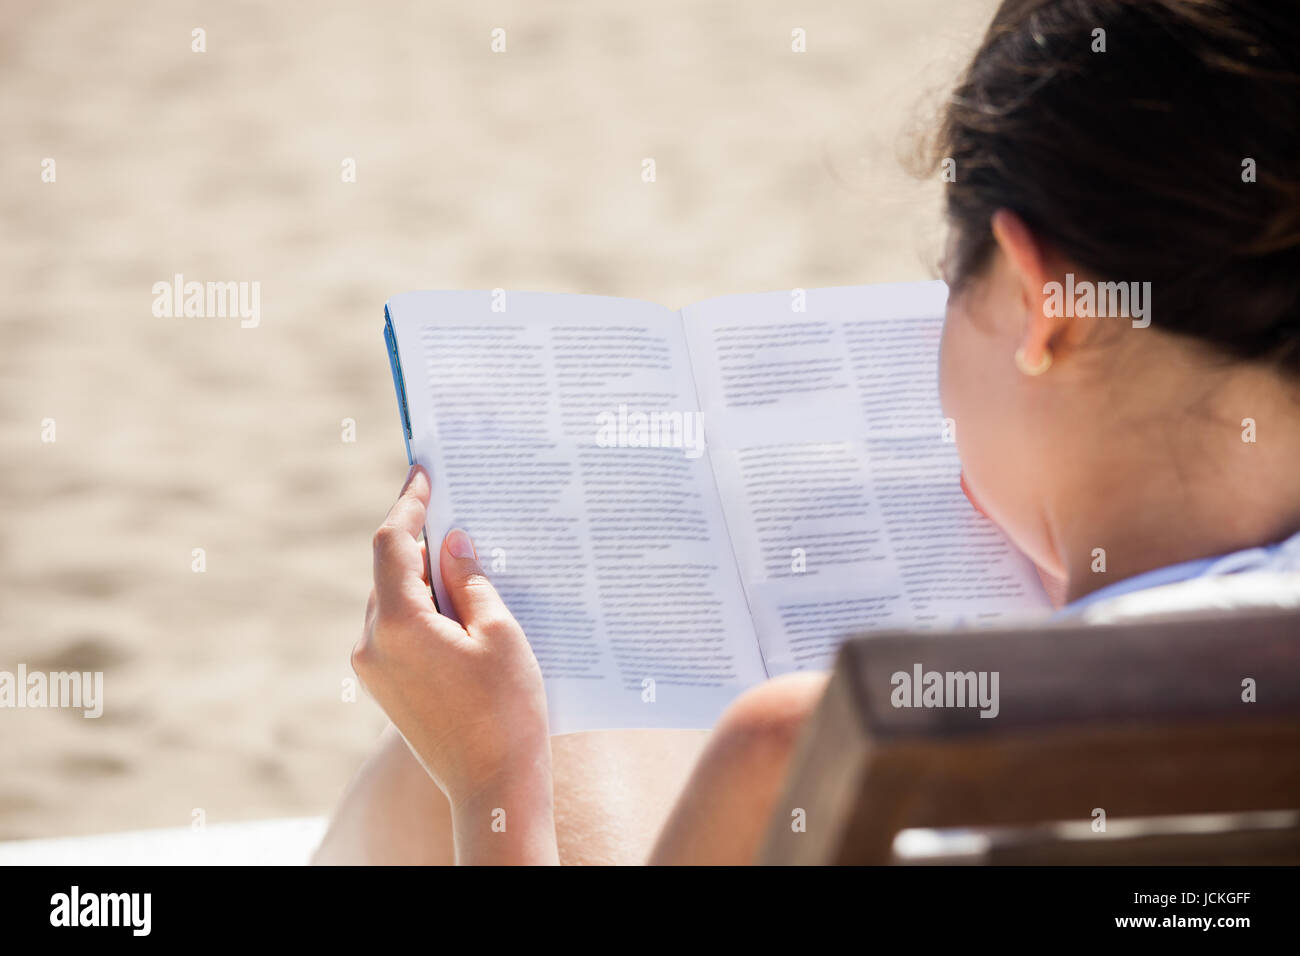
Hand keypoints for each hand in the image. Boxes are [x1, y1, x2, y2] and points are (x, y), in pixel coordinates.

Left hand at [352, 466, 556, 862]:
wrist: (493, 787)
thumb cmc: (506, 711)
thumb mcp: (500, 633)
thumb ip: (471, 580)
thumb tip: (454, 541)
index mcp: (398, 624)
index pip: (392, 543)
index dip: (408, 503)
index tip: (423, 472)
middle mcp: (372, 644)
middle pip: (389, 571)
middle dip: (422, 539)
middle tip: (459, 507)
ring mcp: (375, 670)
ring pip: (393, 601)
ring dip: (425, 576)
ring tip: (469, 557)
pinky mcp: (387, 688)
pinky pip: (399, 630)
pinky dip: (424, 608)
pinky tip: (461, 604)